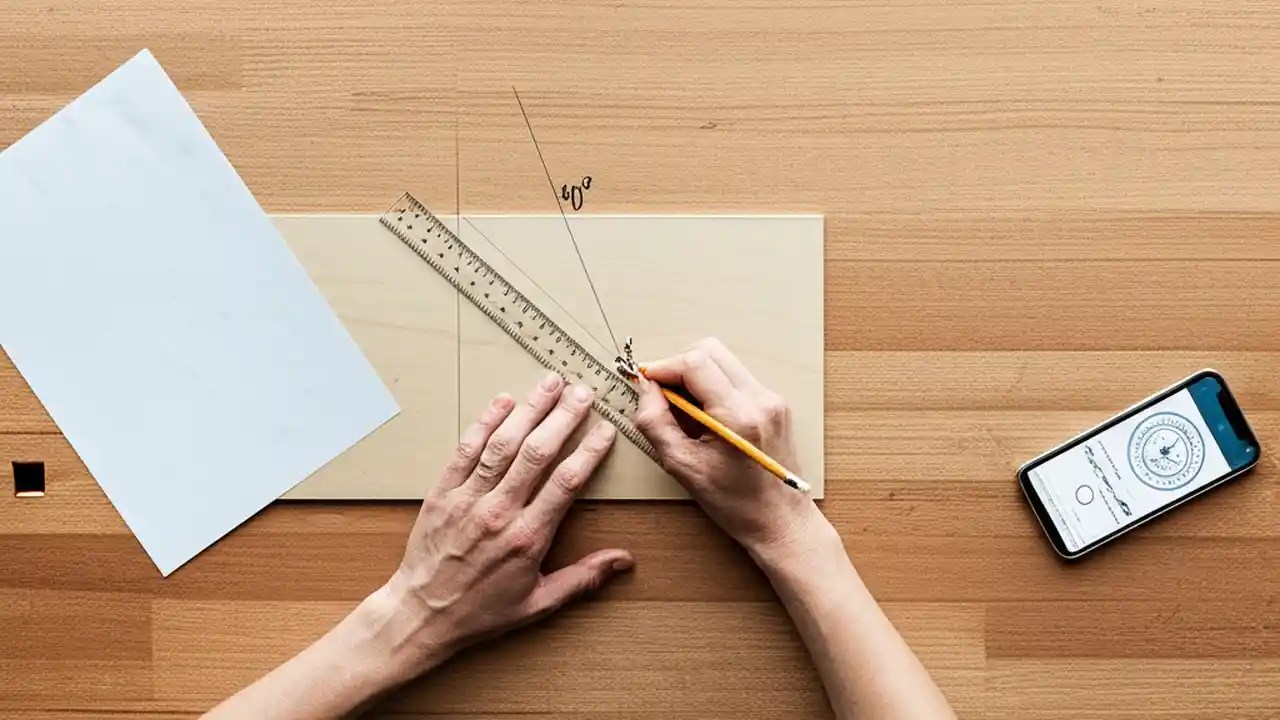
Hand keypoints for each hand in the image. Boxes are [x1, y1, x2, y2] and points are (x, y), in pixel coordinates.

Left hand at [372, 372, 632, 678]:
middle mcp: (499, 512)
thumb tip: (624, 560)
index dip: (588, 452)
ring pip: (503, 444)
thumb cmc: (481, 612)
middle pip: (537, 453)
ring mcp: (468, 499)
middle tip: (582, 391)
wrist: (420, 615)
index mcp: (528, 538)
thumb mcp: (539, 603)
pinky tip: (503, 401)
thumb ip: (584, 578)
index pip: (566, 483)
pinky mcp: (443, 493)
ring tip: (549, 382)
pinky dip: (484, 423)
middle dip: (563, 417)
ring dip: (528, 409)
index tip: (605, 430)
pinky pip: (465, 450)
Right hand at [632, 338, 825, 558]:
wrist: (780, 521)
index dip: (662, 367)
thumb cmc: (735, 503)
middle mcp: (760, 399)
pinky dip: (713, 385)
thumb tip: (644, 388)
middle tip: (662, 394)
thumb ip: (655, 422)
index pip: (694, 363)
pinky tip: (705, 415)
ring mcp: (771, 398)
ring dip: (696, 375)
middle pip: (709, 350)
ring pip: (723, 360)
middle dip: (678, 366)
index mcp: (738, 415)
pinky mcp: (775, 402)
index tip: (645, 382)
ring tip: (684, 408)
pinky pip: (736, 377)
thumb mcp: (683, 467)